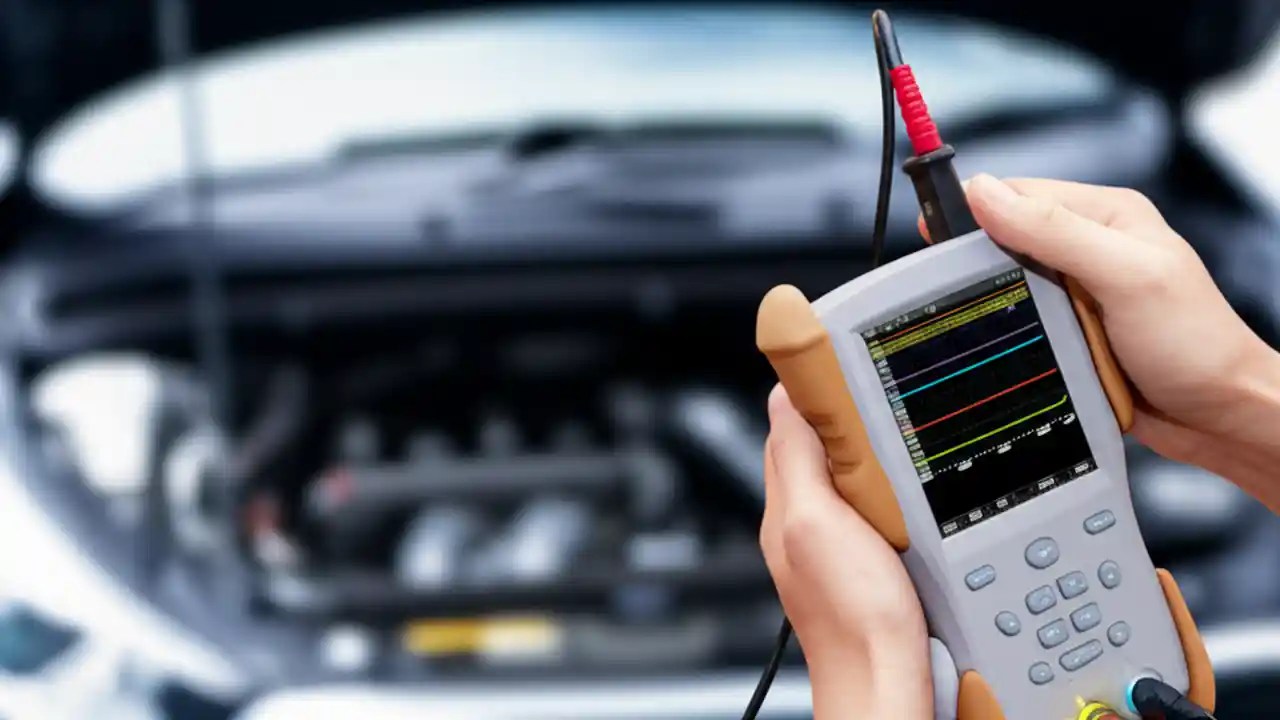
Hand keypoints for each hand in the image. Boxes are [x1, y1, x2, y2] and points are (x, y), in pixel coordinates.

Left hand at [760, 385, 932, 719]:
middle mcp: (805, 528)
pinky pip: (874, 517)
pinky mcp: (869, 570)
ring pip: (850, 483)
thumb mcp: (816, 521)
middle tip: (880, 403)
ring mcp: (837, 551)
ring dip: (872, 461)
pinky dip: (891, 498)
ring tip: (898, 445)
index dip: (811, 396)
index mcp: (785, 509)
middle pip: (818, 454)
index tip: (841, 366)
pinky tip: (911, 499)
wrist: (887, 686)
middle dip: (844, 425)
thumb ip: (797, 460)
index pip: (785, 430)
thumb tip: (782, 397)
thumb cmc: (853, 619)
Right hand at [950, 175, 1279, 509]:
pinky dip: (1008, 336)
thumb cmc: (1194, 343)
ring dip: (993, 306)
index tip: (933, 236)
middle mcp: (1089, 247)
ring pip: (1006, 286)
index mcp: (1105, 215)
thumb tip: (982, 192)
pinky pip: (1020, 325)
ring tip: (978, 325)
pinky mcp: (1071, 332)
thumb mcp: (1125, 275)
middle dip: (979, 264)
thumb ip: (1055, 231)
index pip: (1019, 195)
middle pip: (1005, 241)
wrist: (1223, 417)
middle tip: (953, 291)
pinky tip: (1000, 349)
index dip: (973, 211)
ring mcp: (1078, 292)